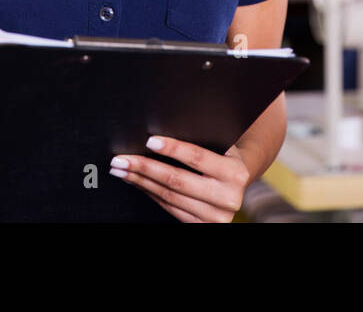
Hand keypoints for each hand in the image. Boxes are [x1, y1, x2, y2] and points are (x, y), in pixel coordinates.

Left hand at [109, 136, 250, 222]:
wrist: (240, 181)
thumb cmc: (225, 157)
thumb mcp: (222, 146)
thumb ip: (201, 142)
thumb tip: (160, 136)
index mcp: (234, 173)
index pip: (197, 157)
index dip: (172, 149)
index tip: (149, 141)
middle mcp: (227, 198)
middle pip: (177, 180)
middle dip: (145, 168)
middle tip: (122, 159)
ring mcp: (214, 216)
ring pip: (168, 196)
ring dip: (141, 182)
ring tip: (122, 170)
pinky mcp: (202, 225)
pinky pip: (169, 208)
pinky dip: (150, 193)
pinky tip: (138, 183)